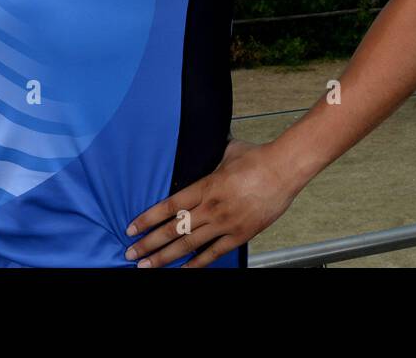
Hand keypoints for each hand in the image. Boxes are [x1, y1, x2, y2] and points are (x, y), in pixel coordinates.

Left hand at [123, 138, 295, 267]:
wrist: (284, 169)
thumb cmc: (258, 158)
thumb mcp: (227, 151)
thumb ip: (211, 156)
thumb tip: (202, 146)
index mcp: (206, 186)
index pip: (169, 206)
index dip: (148, 219)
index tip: (132, 228)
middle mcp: (211, 207)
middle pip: (173, 229)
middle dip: (149, 243)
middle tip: (131, 253)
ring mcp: (225, 223)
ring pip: (188, 244)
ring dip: (165, 257)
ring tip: (147, 266)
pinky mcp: (240, 234)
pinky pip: (214, 253)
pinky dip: (196, 264)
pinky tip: (182, 270)